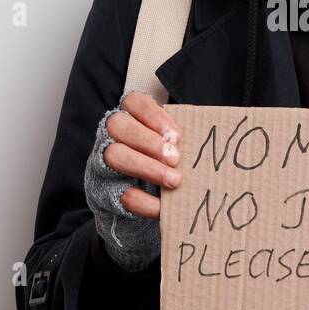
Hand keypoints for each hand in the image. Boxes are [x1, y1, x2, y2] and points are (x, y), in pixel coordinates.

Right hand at [93, 90, 183, 219]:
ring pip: (114, 156)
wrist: (141, 196)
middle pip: (118, 125)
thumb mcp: (168, 144)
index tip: (177, 136)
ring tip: (175, 180)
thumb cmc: (161, 160)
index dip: (155, 116)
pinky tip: (164, 206)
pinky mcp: (105, 191)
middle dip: (149, 141)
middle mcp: (110, 135)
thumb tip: (205, 139)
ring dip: (147, 167)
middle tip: (176, 158)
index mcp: (128, 116)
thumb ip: (178, 139)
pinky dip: (145, 202)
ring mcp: (102, 162)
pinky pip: (121, 194)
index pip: (133, 102)